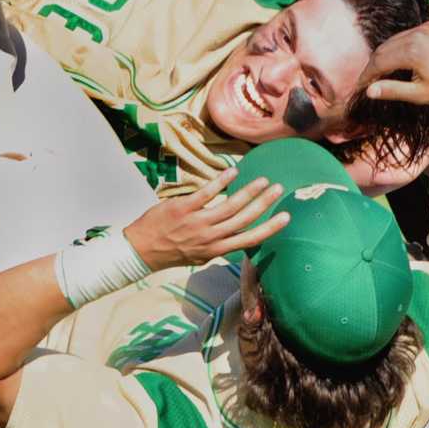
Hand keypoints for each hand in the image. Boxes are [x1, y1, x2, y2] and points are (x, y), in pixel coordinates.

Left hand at [122, 165, 289, 270]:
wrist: (143, 249)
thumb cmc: (173, 251)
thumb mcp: (200, 255)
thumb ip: (218, 246)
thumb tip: (235, 239)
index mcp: (217, 249)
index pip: (249, 239)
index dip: (269, 228)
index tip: (285, 216)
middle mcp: (211, 237)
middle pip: (244, 219)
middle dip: (264, 203)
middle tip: (279, 189)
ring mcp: (198, 222)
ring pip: (230, 206)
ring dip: (249, 192)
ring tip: (262, 180)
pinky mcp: (184, 208)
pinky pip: (207, 193)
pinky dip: (222, 182)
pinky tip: (234, 171)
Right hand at [355, 22, 428, 105]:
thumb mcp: (421, 94)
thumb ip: (393, 90)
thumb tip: (369, 90)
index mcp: (412, 51)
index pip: (379, 61)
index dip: (367, 75)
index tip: (360, 86)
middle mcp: (416, 34)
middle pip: (383, 49)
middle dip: (373, 65)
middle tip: (367, 80)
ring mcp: (424, 28)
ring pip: (393, 40)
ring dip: (383, 55)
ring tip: (379, 71)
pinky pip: (405, 35)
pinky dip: (397, 46)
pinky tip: (396, 58)